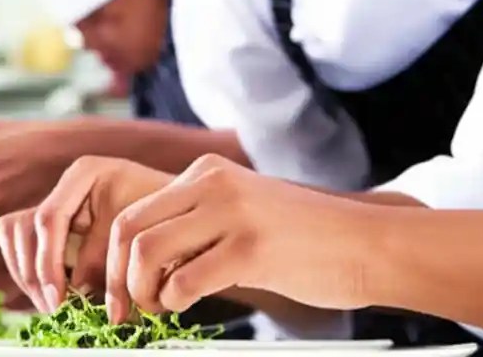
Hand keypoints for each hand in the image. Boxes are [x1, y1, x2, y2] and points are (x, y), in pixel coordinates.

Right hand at [0, 156, 173, 312]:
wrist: (186, 214)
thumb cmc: (168, 217)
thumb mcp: (136, 233)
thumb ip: (101, 256)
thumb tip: (75, 289)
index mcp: (85, 173)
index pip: (48, 218)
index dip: (48, 262)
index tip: (59, 299)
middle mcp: (65, 186)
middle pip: (22, 226)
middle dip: (34, 271)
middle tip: (53, 307)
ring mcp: (58, 204)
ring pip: (14, 233)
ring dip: (26, 271)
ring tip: (49, 304)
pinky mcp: (56, 227)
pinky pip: (23, 243)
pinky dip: (28, 269)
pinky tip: (49, 294)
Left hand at [104, 155, 375, 323]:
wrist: (368, 243)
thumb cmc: (305, 240)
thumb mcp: (242, 212)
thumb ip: (197, 225)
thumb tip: (144, 264)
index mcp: (206, 173)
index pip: (133, 212)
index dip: (114, 259)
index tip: (120, 294)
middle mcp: (212, 184)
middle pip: (128, 230)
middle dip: (118, 278)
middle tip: (129, 309)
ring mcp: (232, 214)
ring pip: (147, 253)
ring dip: (143, 291)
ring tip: (161, 307)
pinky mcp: (251, 249)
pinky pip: (184, 280)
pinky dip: (174, 302)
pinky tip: (188, 306)